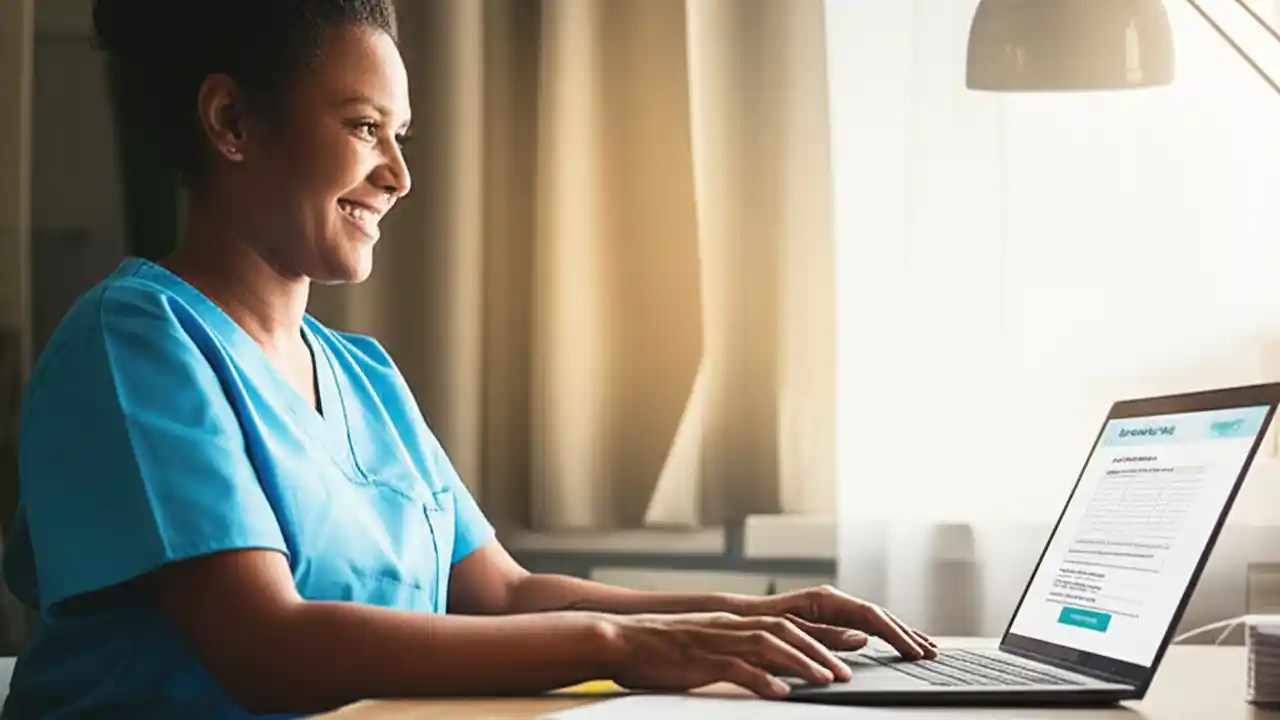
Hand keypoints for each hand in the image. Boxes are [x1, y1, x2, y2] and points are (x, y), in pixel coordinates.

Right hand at [602, 612, 853, 697]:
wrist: (619, 639)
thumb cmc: (658, 648)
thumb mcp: (704, 645)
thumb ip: (734, 652)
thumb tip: (767, 671)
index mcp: (733, 622)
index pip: (788, 623)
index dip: (823, 633)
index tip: (854, 642)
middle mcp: (730, 626)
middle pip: (787, 631)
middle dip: (823, 648)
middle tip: (850, 668)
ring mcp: (716, 641)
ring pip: (770, 646)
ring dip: (802, 663)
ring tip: (827, 680)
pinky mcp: (700, 660)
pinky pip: (737, 669)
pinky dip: (762, 681)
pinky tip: (781, 693)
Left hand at [745, 585, 936, 660]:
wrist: (742, 619)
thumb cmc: (761, 625)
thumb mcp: (793, 631)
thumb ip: (828, 635)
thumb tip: (864, 638)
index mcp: (827, 600)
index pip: (872, 617)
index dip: (897, 634)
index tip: (916, 651)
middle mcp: (834, 601)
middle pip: (880, 616)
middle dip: (907, 634)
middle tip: (933, 653)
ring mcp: (834, 609)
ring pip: (876, 621)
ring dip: (902, 635)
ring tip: (926, 649)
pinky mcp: (832, 619)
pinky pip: (866, 627)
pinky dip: (886, 636)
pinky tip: (899, 645)